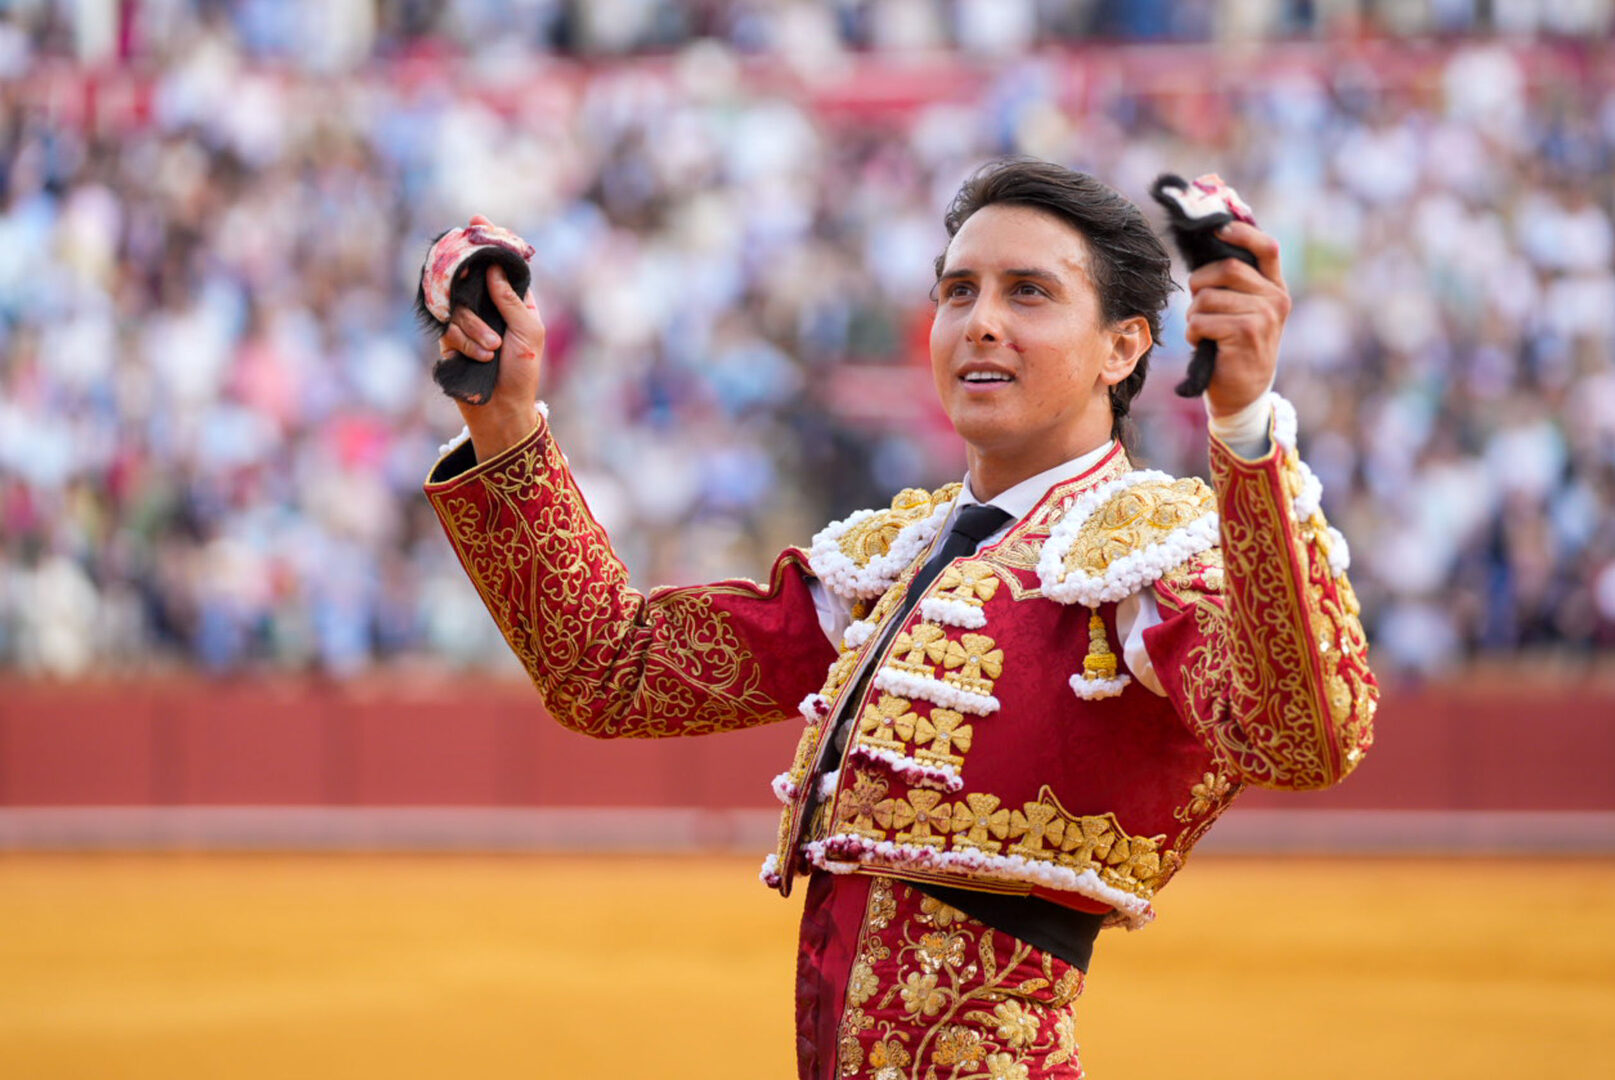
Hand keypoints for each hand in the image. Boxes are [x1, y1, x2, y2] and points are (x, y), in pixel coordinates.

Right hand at [439, 215, 546, 458]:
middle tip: (462, 257)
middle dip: (469, 270)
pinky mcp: (451, 339)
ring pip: (460, 305)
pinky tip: (478, 358)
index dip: (492, 242)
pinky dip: (464, 342)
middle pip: (473, 275)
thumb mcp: (528, 332)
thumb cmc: (523, 371)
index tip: (478, 219)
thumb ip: (512, 300)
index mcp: (515, 302)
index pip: (503, 266)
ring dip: (476, 329)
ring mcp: (469, 321)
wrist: (501, 408)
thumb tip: (495, 268)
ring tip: (491, 351)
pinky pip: (450, 328)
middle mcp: (490, 307)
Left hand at [1184, 221, 1289, 418]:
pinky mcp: (1246, 333)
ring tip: (1204, 332)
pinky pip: (1201, 320)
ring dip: (1194, 315)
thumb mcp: (1242, 311)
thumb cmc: (1233, 348)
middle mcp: (1275, 299)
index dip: (1241, 233)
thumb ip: (1235, 284)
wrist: (1243, 394)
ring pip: (1207, 297)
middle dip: (1200, 284)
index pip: (1265, 248)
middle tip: (1198, 304)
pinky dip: (1192, 333)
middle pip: (1226, 268)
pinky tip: (1203, 345)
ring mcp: (1263, 316)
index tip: (1218, 229)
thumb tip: (1211, 244)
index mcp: (1275, 288)